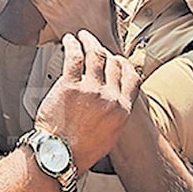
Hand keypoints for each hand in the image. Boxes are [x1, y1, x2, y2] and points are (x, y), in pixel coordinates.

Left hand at [34, 30, 139, 171]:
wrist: (59, 155)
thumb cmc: (80, 149)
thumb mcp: (109, 134)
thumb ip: (114, 113)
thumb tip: (113, 100)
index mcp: (122, 110)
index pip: (132, 77)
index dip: (125, 63)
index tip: (118, 58)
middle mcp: (109, 98)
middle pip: (113, 63)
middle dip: (105, 50)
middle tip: (96, 44)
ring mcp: (90, 90)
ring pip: (95, 55)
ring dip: (89, 41)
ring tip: (82, 36)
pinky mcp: (70, 85)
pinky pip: (74, 57)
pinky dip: (73, 44)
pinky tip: (70, 40)